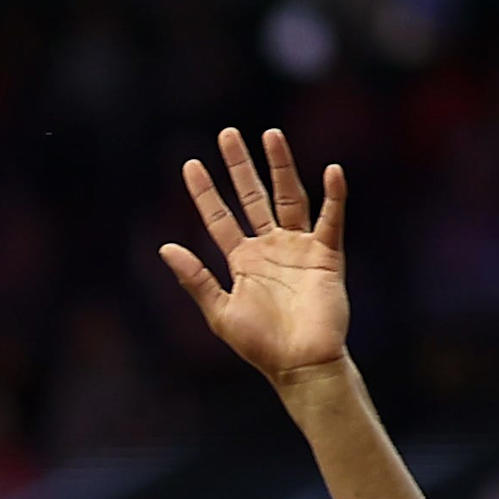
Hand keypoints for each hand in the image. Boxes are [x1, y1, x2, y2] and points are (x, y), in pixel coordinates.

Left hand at [161, 126, 351, 384]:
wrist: (299, 364)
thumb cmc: (259, 344)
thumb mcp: (219, 311)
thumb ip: (194, 278)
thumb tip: (164, 247)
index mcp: (242, 260)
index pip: (220, 217)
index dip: (205, 192)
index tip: (190, 164)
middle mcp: (270, 247)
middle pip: (253, 196)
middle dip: (240, 166)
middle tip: (228, 133)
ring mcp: (299, 247)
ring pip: (288, 198)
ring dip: (280, 167)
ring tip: (270, 135)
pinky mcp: (327, 255)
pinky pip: (331, 220)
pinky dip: (334, 197)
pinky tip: (331, 172)